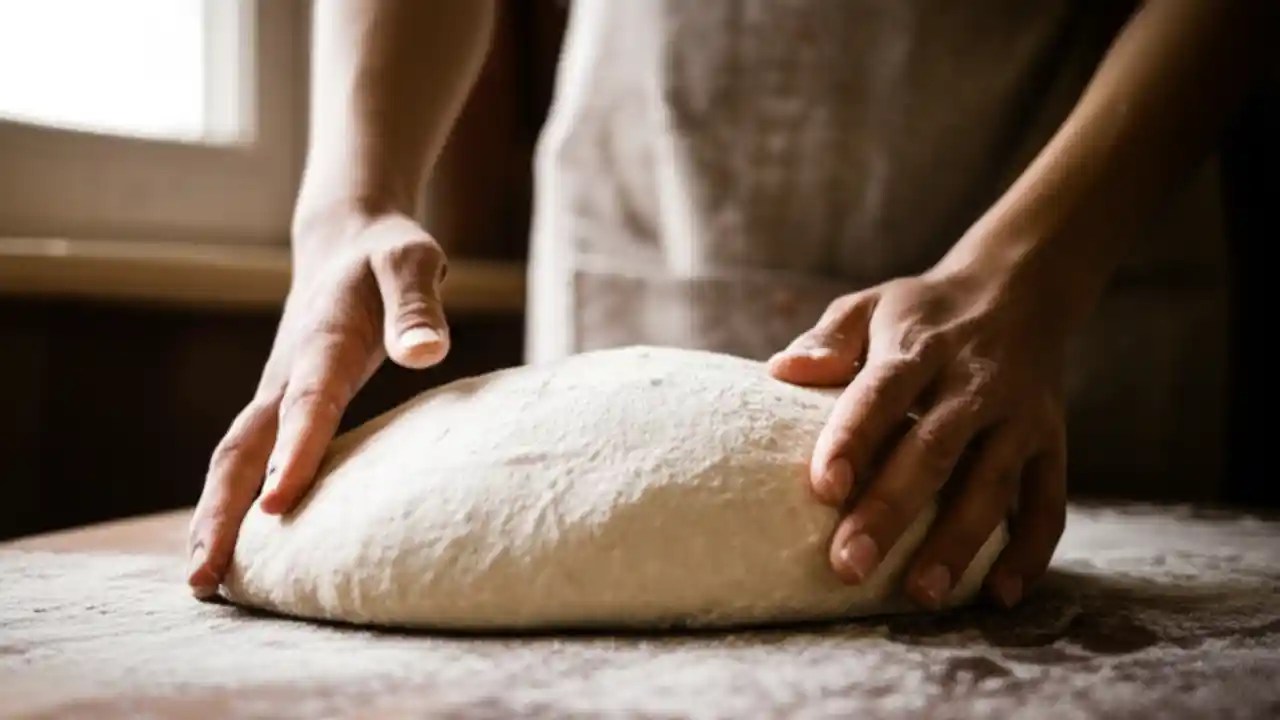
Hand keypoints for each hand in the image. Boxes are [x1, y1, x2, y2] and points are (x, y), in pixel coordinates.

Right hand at [186, 212, 449, 596]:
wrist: (344, 240)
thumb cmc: (388, 254)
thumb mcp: (413, 262)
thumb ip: (418, 305)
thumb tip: (426, 353)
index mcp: (323, 341)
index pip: (309, 402)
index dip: (295, 452)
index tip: (277, 504)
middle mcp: (287, 372)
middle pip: (244, 445)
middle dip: (224, 510)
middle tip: (206, 574)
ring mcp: (275, 389)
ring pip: (233, 457)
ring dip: (215, 515)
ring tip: (204, 581)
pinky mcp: (277, 403)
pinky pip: (246, 456)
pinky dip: (229, 501)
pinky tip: (231, 549)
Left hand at [768, 267, 1067, 609]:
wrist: (1020, 288)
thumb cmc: (922, 313)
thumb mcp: (871, 305)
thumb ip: (829, 339)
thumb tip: (782, 371)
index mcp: (921, 347)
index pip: (884, 392)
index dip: (854, 438)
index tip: (824, 488)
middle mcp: (976, 383)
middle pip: (935, 450)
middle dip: (893, 510)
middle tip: (850, 565)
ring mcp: (1020, 417)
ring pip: (993, 484)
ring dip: (958, 543)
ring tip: (920, 594)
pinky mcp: (1052, 444)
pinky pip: (1048, 504)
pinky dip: (1030, 552)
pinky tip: (999, 596)